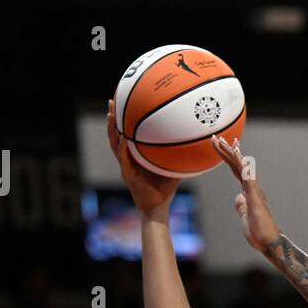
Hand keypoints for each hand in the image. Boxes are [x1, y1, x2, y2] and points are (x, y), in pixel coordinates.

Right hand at [106, 99, 181, 214]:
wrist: (158, 206)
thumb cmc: (165, 187)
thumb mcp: (173, 166)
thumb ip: (180, 154)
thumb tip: (197, 142)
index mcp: (135, 155)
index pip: (127, 133)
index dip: (123, 119)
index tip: (123, 101)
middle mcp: (127, 158)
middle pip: (116, 134)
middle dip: (113, 118)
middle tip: (111, 101)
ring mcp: (125, 166)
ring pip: (114, 145)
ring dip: (112, 130)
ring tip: (111, 116)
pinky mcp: (127, 176)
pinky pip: (124, 160)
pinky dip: (122, 149)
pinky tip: (123, 140)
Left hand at [211, 135, 280, 254]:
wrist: (269, 243)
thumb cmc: (258, 232)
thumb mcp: (245, 216)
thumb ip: (241, 206)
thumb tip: (237, 198)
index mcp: (249, 191)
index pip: (236, 170)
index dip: (229, 157)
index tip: (223, 144)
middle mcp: (252, 187)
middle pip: (237, 164)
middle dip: (226, 150)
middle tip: (215, 137)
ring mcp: (254, 190)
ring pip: (241, 167)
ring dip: (231, 153)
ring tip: (221, 141)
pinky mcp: (255, 196)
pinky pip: (247, 177)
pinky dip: (242, 164)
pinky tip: (237, 154)